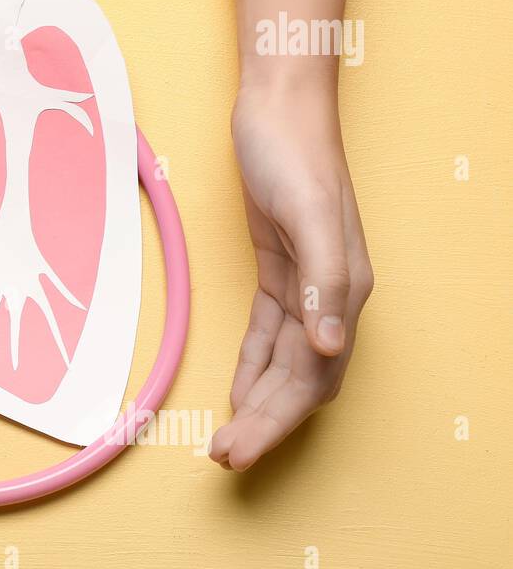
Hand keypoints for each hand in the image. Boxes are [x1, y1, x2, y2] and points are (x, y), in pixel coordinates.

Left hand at [208, 78, 373, 470]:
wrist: (279, 109)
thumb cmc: (294, 155)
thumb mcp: (306, 214)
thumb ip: (325, 282)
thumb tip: (330, 346)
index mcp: (345, 291)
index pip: (312, 377)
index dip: (276, 419)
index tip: (237, 450)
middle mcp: (331, 297)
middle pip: (300, 381)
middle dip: (264, 424)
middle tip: (223, 458)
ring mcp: (307, 285)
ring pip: (285, 364)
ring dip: (258, 403)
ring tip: (226, 439)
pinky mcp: (281, 270)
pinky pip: (270, 334)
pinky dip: (255, 365)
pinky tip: (239, 390)